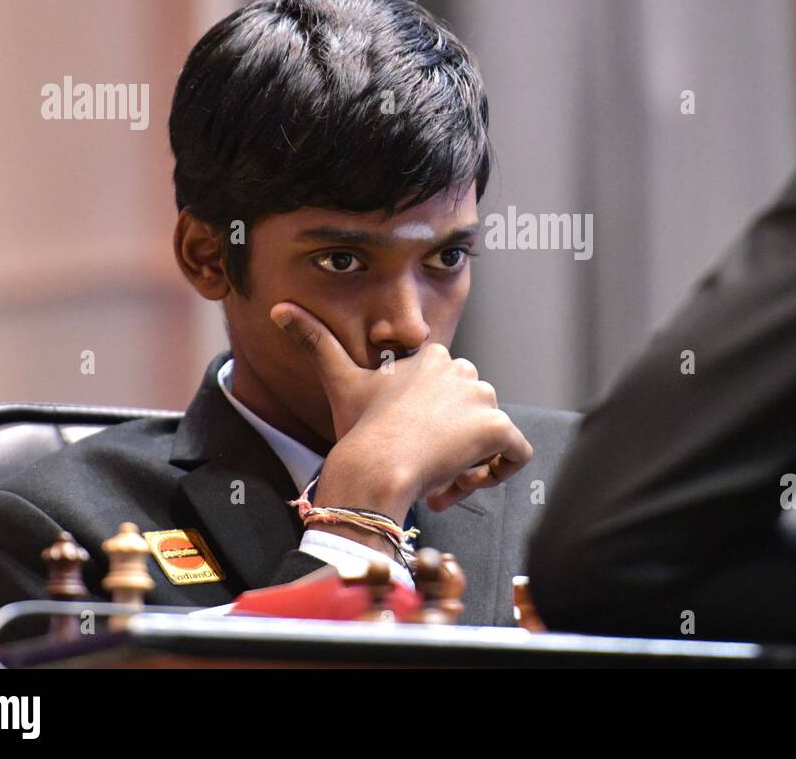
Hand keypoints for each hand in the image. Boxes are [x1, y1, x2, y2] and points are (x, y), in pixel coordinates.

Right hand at [271, 301, 532, 514]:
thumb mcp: (339, 381)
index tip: (407, 446)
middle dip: (451, 444)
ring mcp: (482, 398)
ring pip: (490, 434)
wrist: (374, 466)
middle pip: (469, 413)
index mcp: (431, 357)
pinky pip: (517, 453)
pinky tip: (463, 485)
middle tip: (422, 470)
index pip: (445, 394)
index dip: (430, 424)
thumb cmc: (358, 431)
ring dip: (468, 463)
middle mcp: (462, 370)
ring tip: (438, 483)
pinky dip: (498, 472)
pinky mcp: (498, 428)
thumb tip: (278, 308)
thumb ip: (314, 341)